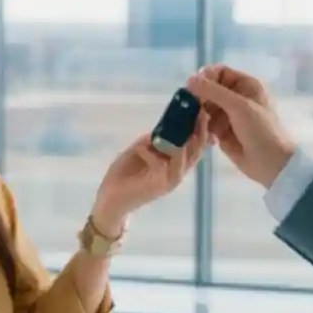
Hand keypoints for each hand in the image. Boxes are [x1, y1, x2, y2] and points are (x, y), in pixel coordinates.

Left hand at [91, 111, 210, 234]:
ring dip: (180, 138)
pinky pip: (159, 163)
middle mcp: (177, 173)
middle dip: (199, 130)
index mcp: (175, 166)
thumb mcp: (140, 151)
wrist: (110, 201)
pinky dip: (149, 151)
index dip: (201, 129)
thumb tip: (164, 126)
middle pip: (196, 151)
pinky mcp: (157, 185)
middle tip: (198, 112)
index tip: (202, 110)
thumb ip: (154, 141)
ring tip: (176, 123)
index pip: (195, 146)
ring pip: (184, 158)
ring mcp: (169, 181)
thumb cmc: (124, 176)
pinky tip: (139, 148)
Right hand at [185, 64, 296, 188]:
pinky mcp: (222, 132)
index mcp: (246, 85)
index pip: (220, 72)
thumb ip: (214, 91)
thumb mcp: (239, 106)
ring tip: (205, 127)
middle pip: (209, 90)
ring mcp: (229, 115)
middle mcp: (236, 97)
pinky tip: (211, 139)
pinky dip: (204, 129)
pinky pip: (206, 124)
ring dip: (201, 115)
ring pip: (205, 107)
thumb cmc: (260, 130)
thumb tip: (190, 80)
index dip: (206, 77)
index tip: (192, 87)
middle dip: (200, 98)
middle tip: (193, 109)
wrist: (270, 163)